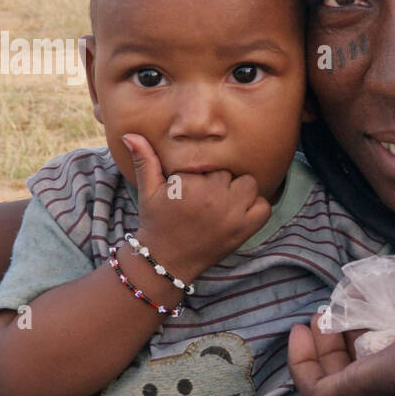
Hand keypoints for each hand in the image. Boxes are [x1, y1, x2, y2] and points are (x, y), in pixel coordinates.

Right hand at [122, 134, 271, 282]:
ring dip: (239, 191)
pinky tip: (239, 212)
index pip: (209, 162)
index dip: (202, 173)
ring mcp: (232, 215)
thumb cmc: (156, 222)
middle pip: (230, 173)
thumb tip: (131, 134)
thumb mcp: (148, 191)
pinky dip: (256, 208)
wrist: (165, 261)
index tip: (192, 187)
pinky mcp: (243, 230)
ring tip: (223, 202)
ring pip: (249, 185)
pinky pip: (264, 207)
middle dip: (220, 182)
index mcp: (191, 184)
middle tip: (206, 197)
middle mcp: (214, 197)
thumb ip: (145, 160)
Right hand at [289, 292, 394, 395]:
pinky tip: (298, 332)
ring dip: (318, 351)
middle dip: (342, 344)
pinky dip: (301, 365)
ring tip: (314, 318)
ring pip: (334, 385)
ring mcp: (380, 392)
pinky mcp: (358, 394)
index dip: (381, 336)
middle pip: (361, 376)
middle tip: (333, 312)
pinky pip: (316, 392)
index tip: (370, 306)